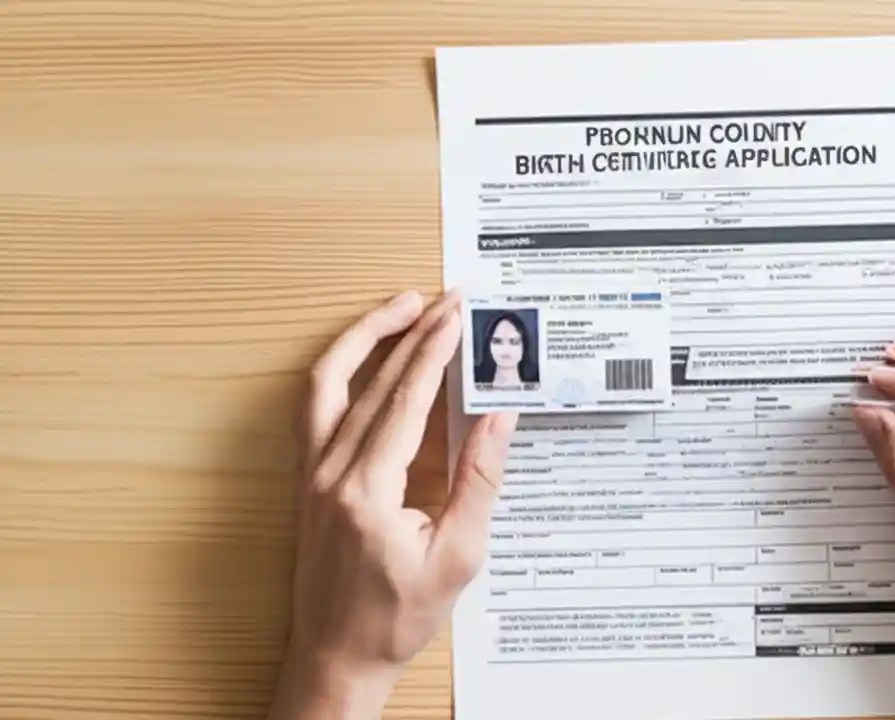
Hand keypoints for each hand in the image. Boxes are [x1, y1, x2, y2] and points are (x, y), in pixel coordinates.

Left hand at [269, 290, 517, 719]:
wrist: (337, 656)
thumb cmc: (395, 617)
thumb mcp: (457, 556)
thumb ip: (479, 482)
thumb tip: (498, 420)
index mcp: (368, 492)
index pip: (405, 400)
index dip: (433, 351)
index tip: (454, 315)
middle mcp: (330, 474)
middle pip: (369, 381)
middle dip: (409, 333)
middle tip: (442, 301)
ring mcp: (311, 475)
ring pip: (327, 384)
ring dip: (363, 339)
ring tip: (397, 308)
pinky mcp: (306, 480)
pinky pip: (316, 408)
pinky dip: (340, 371)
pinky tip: (364, 358)